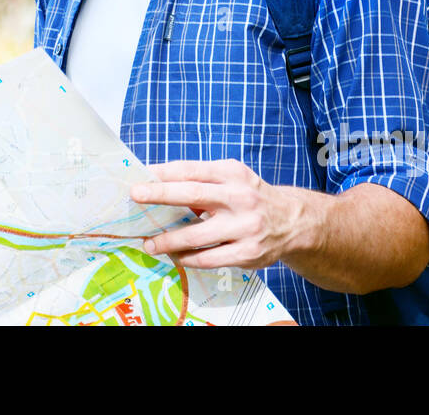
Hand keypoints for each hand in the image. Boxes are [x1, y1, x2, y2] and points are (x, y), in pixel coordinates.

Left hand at [129, 158, 321, 270]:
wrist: (292, 221)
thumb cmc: (250, 196)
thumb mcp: (232, 178)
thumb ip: (201, 180)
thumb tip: (157, 183)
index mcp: (232, 174)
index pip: (192, 170)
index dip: (164, 172)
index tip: (141, 175)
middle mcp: (239, 197)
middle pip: (193, 195)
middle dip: (160, 195)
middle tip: (136, 195)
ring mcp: (244, 227)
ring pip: (197, 235)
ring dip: (168, 240)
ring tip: (150, 243)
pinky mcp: (247, 252)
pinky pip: (209, 258)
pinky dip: (188, 258)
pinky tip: (176, 256)